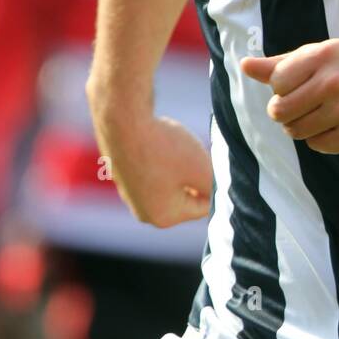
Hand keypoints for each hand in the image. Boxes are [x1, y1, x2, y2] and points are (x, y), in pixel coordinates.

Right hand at [91, 111, 212, 228]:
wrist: (122, 121)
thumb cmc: (164, 148)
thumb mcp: (202, 169)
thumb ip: (214, 187)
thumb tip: (215, 195)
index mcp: (164, 217)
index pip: (203, 206)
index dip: (211, 182)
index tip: (206, 162)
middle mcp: (144, 213)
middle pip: (186, 195)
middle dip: (193, 175)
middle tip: (189, 153)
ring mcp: (130, 195)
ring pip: (171, 180)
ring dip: (179, 165)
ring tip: (171, 147)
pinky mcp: (124, 176)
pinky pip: (155, 170)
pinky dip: (161, 157)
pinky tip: (157, 142)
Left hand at [240, 37, 338, 153]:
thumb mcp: (326, 54)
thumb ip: (283, 63)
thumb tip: (244, 66)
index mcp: (325, 55)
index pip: (277, 82)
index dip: (284, 87)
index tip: (302, 83)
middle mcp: (335, 82)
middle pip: (280, 111)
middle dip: (286, 111)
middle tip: (308, 103)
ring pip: (296, 131)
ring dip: (303, 126)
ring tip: (325, 113)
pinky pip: (317, 145)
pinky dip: (322, 139)